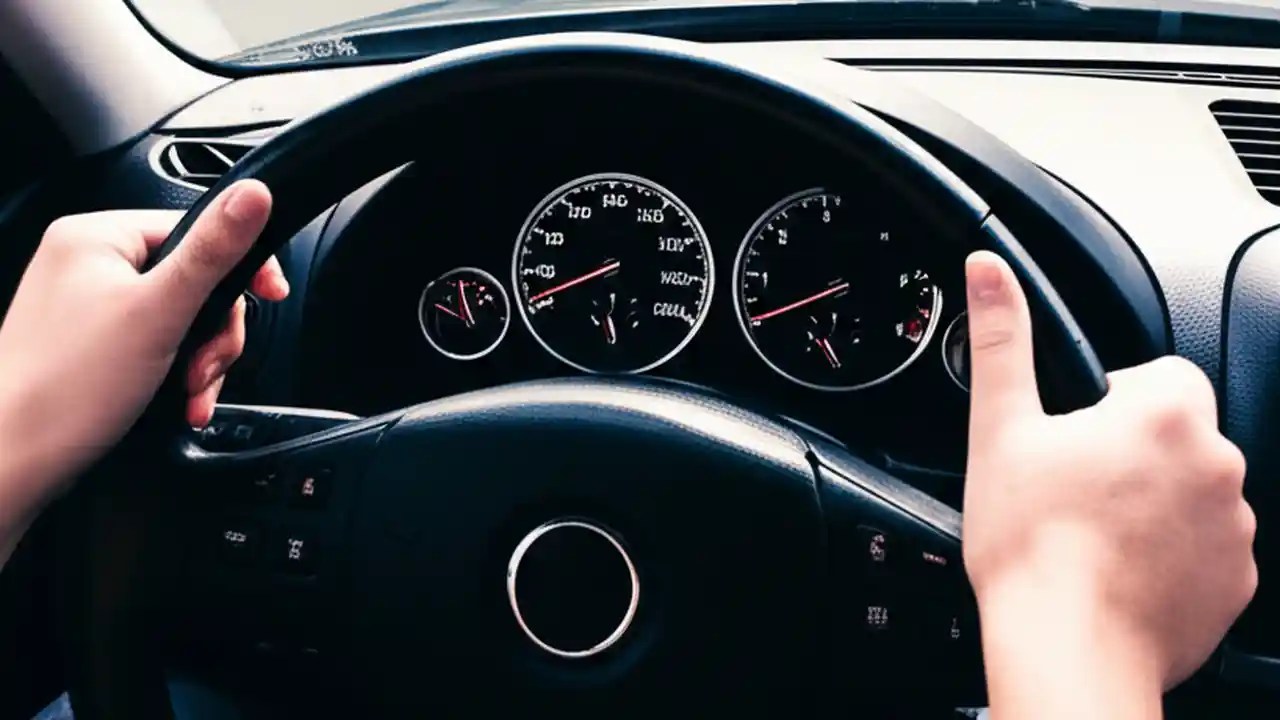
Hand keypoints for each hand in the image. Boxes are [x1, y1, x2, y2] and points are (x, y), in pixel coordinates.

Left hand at [0, 180, 281, 528]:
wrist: (13, 460)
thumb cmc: (68, 388)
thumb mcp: (160, 312)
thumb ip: (213, 251)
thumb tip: (254, 194)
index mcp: (97, 237)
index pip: (196, 231)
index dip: (239, 269)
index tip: (272, 295)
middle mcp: (88, 263)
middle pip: (194, 279)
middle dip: (213, 333)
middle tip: (205, 368)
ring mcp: (89, 304)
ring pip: (181, 318)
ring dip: (200, 360)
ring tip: (189, 392)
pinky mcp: (93, 344)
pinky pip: (158, 343)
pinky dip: (176, 374)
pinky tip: (177, 401)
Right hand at [961, 251, 1254, 716]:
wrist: (1065, 647)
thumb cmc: (1032, 544)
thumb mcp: (1001, 428)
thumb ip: (1003, 340)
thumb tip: (990, 272)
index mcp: (1162, 414)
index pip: (1159, 375)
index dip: (1111, 402)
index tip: (1076, 437)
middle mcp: (1215, 463)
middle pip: (1176, 435)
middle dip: (1132, 454)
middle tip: (1073, 489)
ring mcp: (1233, 526)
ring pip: (1192, 492)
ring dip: (1154, 503)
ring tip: (1092, 534)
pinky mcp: (1235, 581)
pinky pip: (1206, 550)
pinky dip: (1172, 555)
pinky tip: (1119, 570)